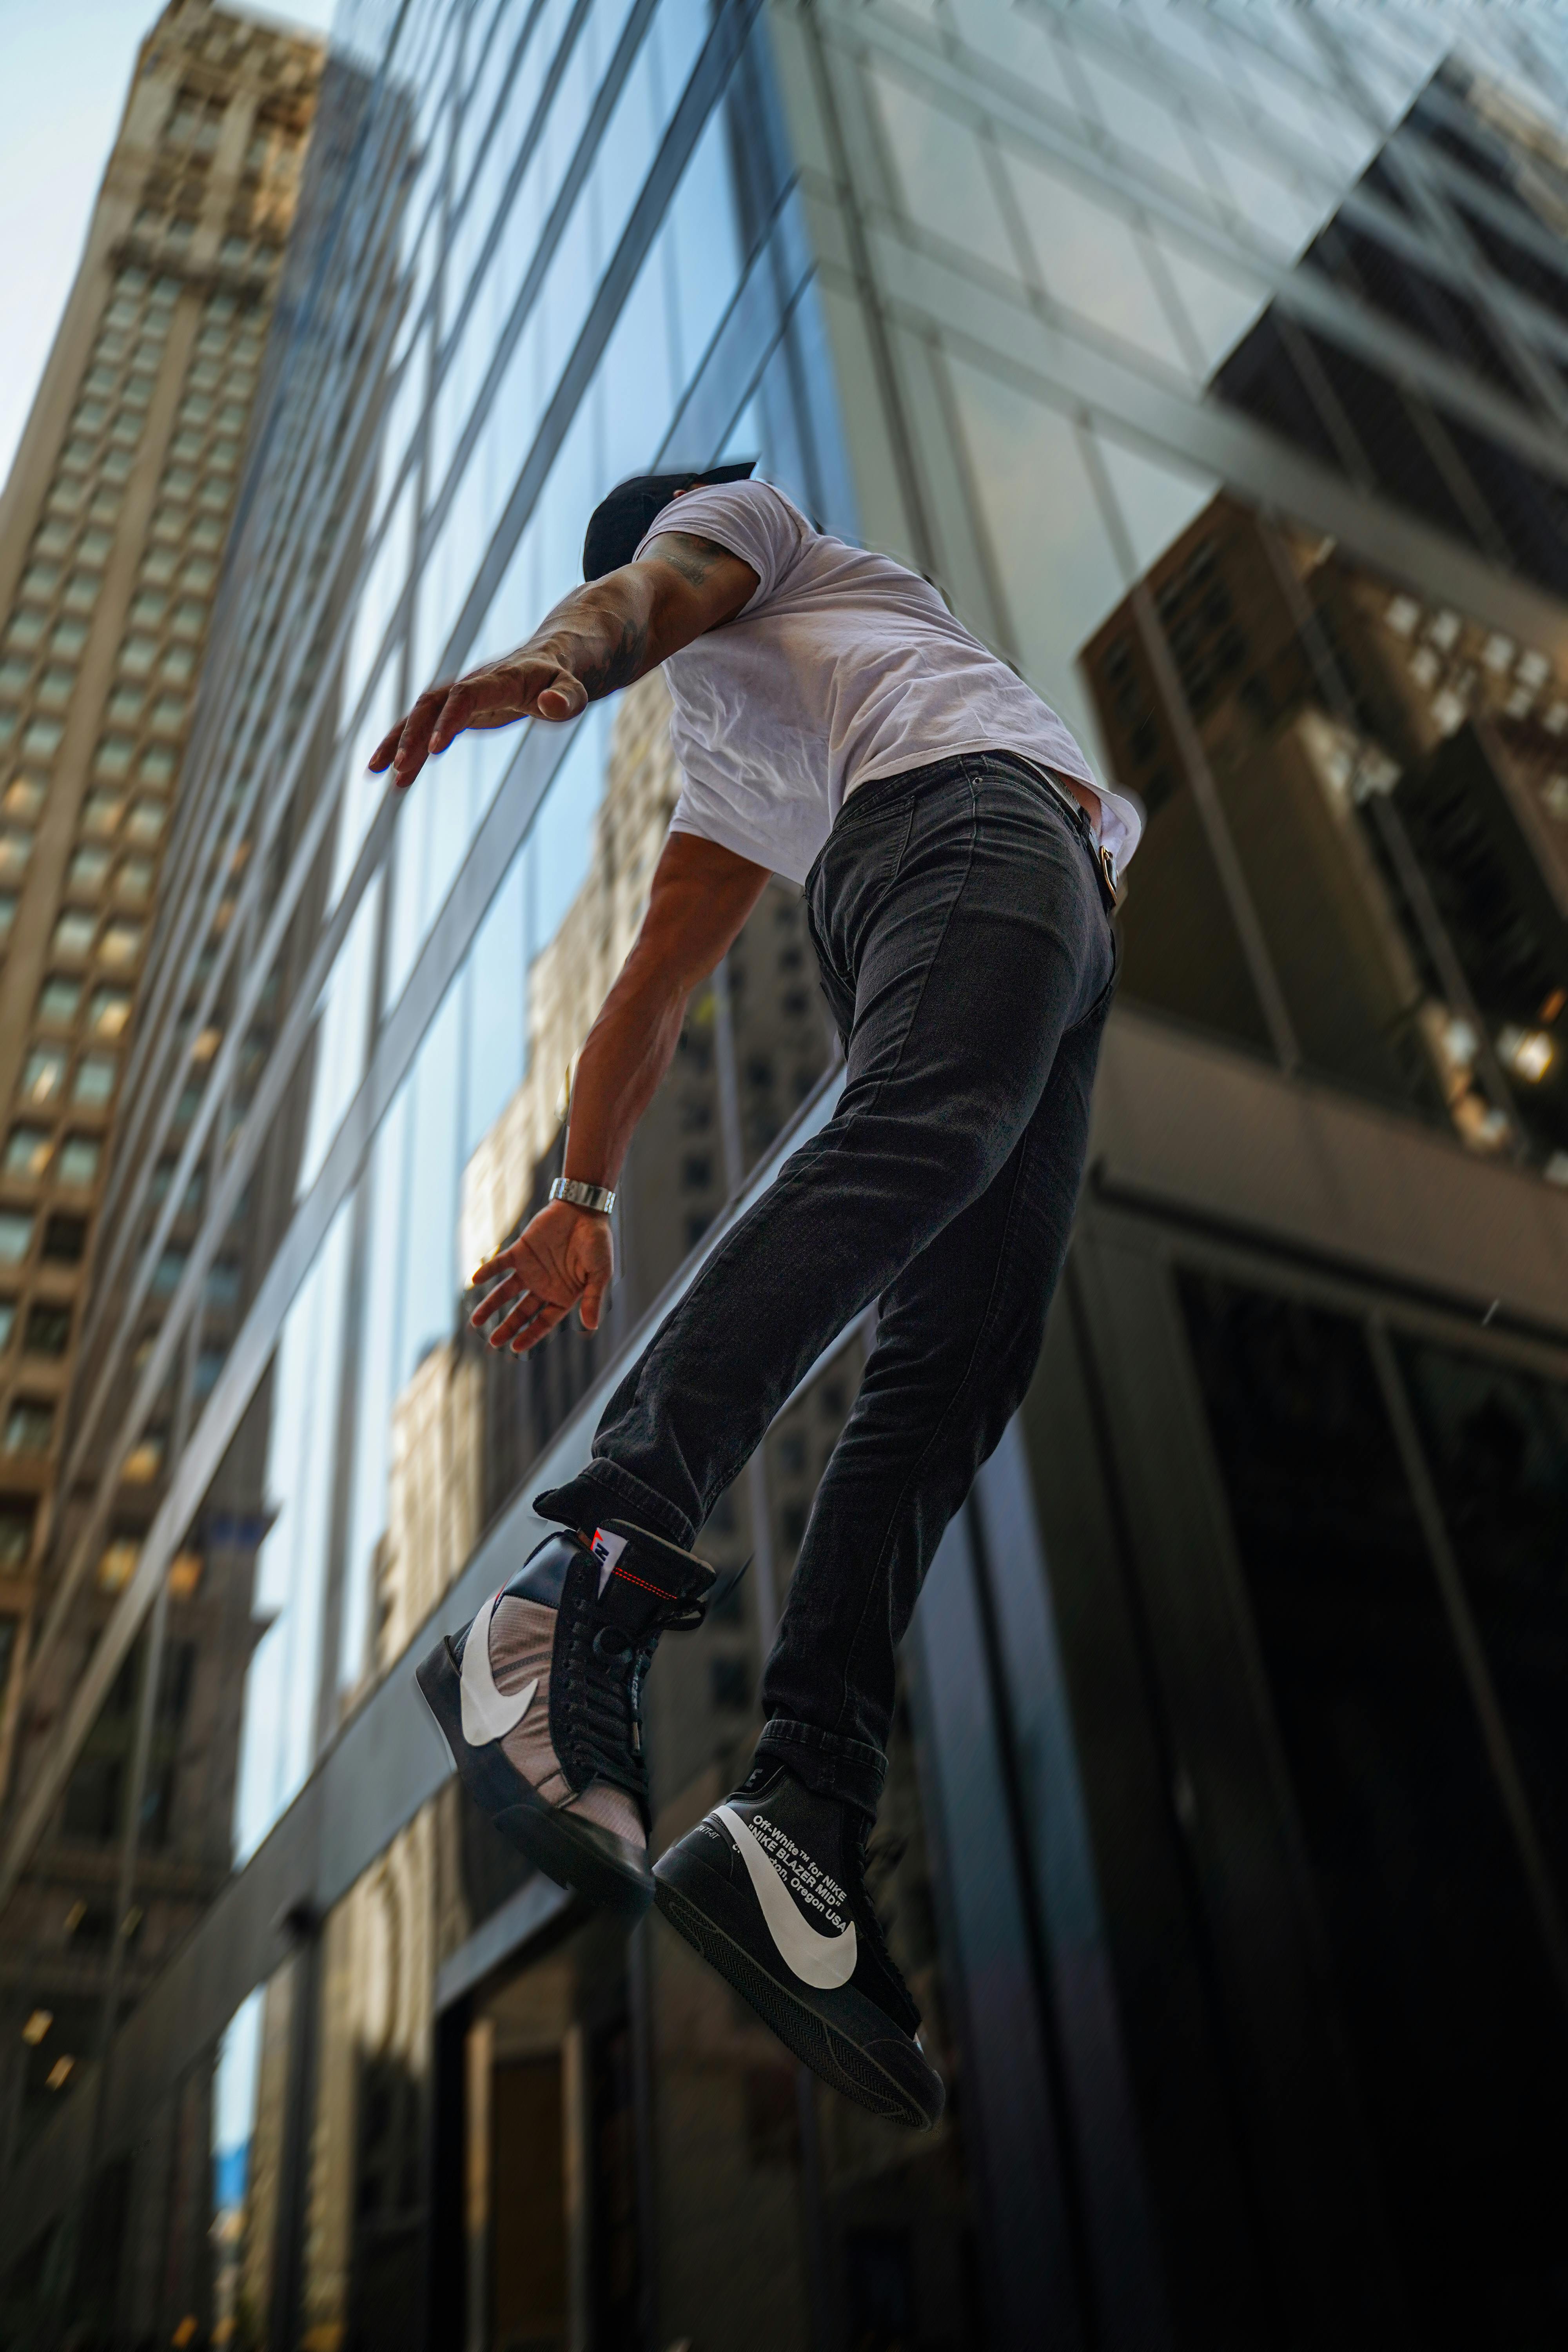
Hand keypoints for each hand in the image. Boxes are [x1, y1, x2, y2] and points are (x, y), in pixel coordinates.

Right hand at [368, 652, 586, 789]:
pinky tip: (396, 780)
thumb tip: (551, 704)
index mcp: (501, 679)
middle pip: (431, 703)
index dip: (448, 719)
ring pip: (420, 714)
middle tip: (398, 768)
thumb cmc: (566, 677)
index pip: (467, 695)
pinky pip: (427, 727)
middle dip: (411, 734)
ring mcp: (461, 695)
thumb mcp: (576, 690)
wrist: (554, 655)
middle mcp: (473, 683)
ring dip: (397, 741)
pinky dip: (409, 749)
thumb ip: (567, 699)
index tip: (433, 750)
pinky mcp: (458, 709)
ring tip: (375, 773)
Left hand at [468, 1200, 612, 1353]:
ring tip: (475, 1321)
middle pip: (522, 1312)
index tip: (515, 1347)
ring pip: (506, 1292)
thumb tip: (591, 1326)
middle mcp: (544, 1286)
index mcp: (564, 1295)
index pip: (543, 1321)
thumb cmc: (597, 1242)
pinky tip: (474, 1281)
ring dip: (490, 1305)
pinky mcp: (520, 1251)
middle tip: (493, 1342)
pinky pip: (500, 1264)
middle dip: (507, 1327)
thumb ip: (593, 1298)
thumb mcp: (599, 1272)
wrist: (584, 1209)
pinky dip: (487, 1271)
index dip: (530, 1335)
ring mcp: (530, 1269)